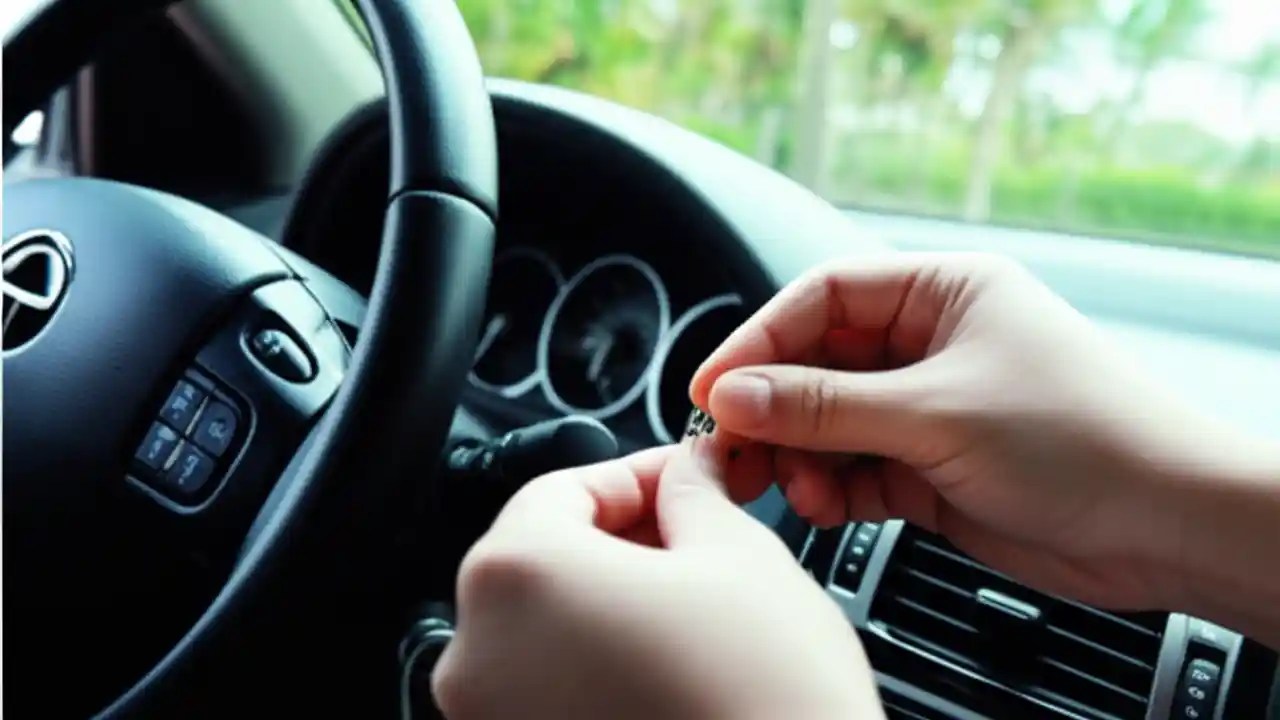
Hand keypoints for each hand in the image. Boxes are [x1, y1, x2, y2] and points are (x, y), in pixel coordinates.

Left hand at [432, 444, 882, 719]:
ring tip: (692, 605)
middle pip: (545, 559)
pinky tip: (669, 664)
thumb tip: (686, 474)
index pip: (562, 489)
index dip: (637, 475)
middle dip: (623, 538)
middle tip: (696, 535)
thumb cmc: (766, 704)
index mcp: (518, 577)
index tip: (684, 480)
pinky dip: (597, 664)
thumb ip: (694, 495)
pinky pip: (549, 690)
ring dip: (611, 602)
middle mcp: (478, 653)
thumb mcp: (741, 558)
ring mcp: (491, 719)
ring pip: (546, 629)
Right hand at [691, 253, 1279, 614]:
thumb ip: (823, 406)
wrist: (1166, 527)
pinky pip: (856, 470)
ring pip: (830, 423)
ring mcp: (930, 409)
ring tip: (792, 488)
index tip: (714, 386)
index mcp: (944, 292)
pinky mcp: (931, 468)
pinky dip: (832, 490)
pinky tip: (826, 507)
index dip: (761, 338)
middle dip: (773, 408)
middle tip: (734, 447)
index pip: (824, 297)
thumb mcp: (934, 412)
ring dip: (800, 457)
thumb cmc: (1084, 439)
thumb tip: (732, 394)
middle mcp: (932, 344)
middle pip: (818, 364)